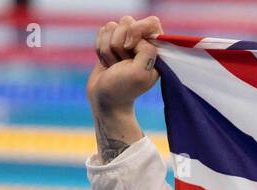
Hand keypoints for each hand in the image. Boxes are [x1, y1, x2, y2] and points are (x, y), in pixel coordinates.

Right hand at [87, 15, 162, 159]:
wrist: (104, 100)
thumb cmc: (123, 89)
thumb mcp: (141, 72)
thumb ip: (147, 51)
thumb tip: (138, 37)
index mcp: (156, 50)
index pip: (151, 22)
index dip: (137, 31)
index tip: (130, 49)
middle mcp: (142, 44)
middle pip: (127, 21)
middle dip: (119, 43)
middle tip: (122, 64)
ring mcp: (125, 43)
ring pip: (111, 26)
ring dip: (108, 48)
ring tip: (114, 66)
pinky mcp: (110, 44)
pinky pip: (101, 32)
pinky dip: (99, 48)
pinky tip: (106, 63)